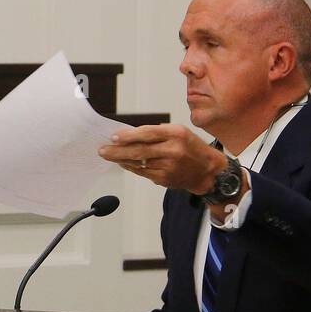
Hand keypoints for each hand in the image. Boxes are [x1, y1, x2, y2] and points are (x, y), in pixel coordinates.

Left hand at [97, 124, 226, 194]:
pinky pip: (142, 172)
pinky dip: (131, 167)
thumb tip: (129, 134)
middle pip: (139, 150)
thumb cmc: (191, 147)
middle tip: (102, 149)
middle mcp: (173, 150)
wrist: (208, 171)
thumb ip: (156, 132)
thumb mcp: (179, 132)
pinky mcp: (164, 179)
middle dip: (117, 150)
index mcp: (176, 134)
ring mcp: (168, 166)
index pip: (148, 133)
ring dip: (121, 159)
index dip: (128, 135)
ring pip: (138, 162)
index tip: (113, 137)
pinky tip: (123, 163)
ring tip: (108, 155)